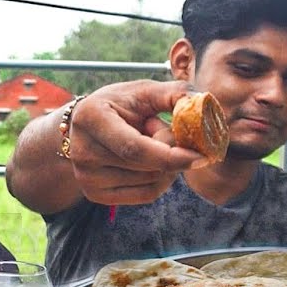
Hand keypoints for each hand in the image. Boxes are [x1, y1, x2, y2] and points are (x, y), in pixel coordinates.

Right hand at [66, 80, 206, 204]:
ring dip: (166, 165)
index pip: (134, 148)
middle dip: (171, 153)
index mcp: (91, 118)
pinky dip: (161, 180)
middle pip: (146, 167)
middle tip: (167, 132)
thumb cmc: (120, 105)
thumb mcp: (144, 91)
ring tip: (150, 143)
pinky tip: (152, 162)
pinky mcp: (94, 194)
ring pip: (150, 182)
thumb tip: (203, 106)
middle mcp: (83, 152)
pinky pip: (145, 195)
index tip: (200, 156)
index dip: (170, 155)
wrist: (86, 125)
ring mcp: (86, 177)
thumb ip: (174, 94)